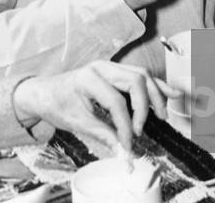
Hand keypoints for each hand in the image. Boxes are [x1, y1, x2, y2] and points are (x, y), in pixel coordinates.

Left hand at [13, 61, 178, 150]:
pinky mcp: (116, 71)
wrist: (44, 92)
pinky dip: (155, 86)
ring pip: (141, 75)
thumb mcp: (75, 122)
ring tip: (163, 114)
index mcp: (89, 77)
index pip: (116, 101)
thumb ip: (101, 133)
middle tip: (142, 129)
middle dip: (144, 106)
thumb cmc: (57, 104)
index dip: (125, 124)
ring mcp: (111, 66)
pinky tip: (170, 93)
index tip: (128, 143)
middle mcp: (103, 67)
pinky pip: (140, 76)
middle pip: (135, 80)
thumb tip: (123, 149)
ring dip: (155, 94)